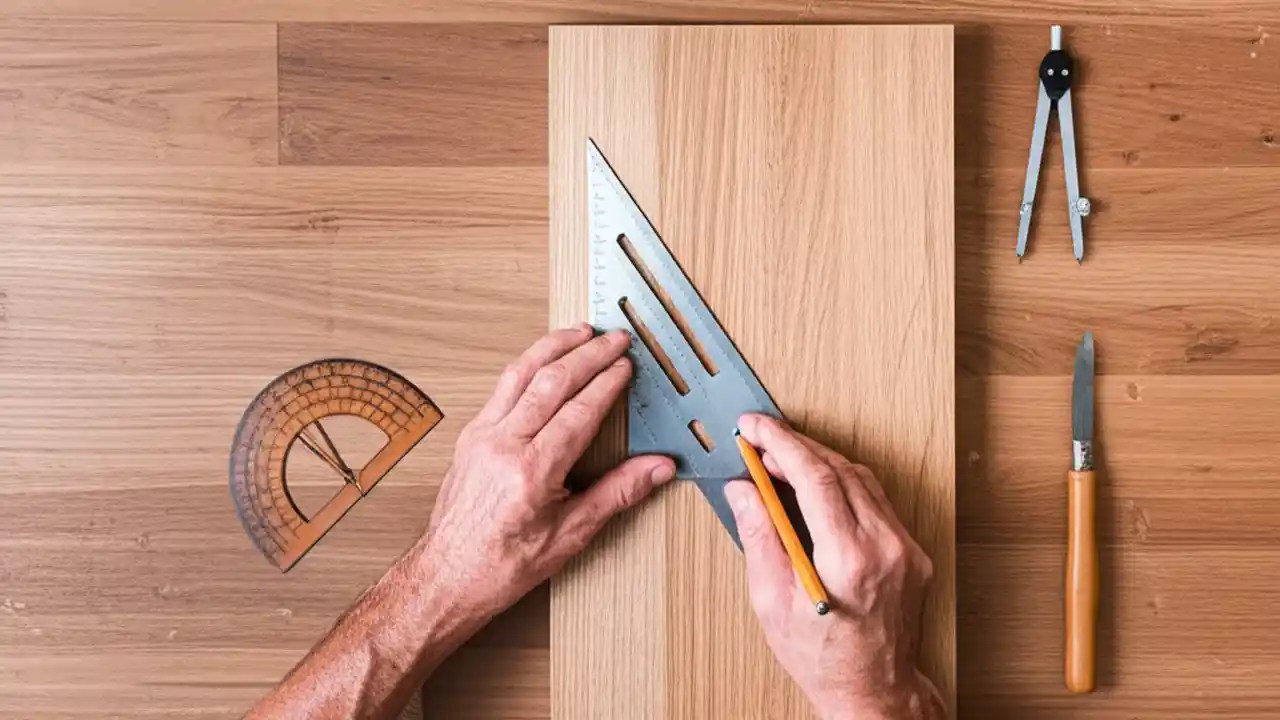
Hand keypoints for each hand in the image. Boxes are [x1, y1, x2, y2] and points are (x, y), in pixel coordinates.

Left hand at [421, 324, 675, 616]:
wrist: (446, 576)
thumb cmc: (502, 565)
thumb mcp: (570, 535)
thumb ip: (617, 493)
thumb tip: (658, 468)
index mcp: (531, 472)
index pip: (578, 412)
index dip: (606, 383)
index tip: (626, 365)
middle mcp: (502, 445)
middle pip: (551, 382)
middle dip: (588, 354)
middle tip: (615, 339)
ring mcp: (481, 436)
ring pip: (521, 374)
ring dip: (554, 347)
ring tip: (581, 332)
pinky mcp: (470, 436)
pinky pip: (502, 388)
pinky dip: (528, 365)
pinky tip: (544, 359)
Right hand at [725, 414, 943, 719]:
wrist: (874, 690)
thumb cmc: (822, 658)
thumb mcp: (771, 602)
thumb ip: (759, 537)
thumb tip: (743, 489)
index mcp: (847, 560)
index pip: (815, 477)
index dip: (781, 444)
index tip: (755, 430)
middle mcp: (884, 547)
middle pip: (839, 469)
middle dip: (795, 446)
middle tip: (760, 440)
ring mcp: (904, 548)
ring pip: (861, 478)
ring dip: (820, 461)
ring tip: (783, 459)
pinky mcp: (913, 551)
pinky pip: (876, 500)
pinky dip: (843, 483)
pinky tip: (818, 485)